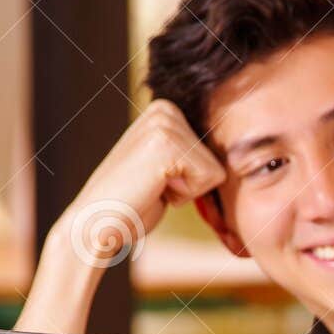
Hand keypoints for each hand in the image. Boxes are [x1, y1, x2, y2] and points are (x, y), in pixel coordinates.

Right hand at [53, 99, 225, 264]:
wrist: (95, 224)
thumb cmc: (134, 203)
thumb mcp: (170, 172)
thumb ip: (193, 156)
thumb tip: (238, 153)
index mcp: (167, 110)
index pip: (217, 152)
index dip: (193, 178)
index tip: (160, 181)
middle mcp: (165, 109)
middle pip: (219, 158)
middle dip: (192, 184)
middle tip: (155, 186)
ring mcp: (164, 123)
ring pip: (215, 169)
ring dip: (187, 190)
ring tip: (153, 187)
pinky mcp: (166, 144)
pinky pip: (210, 177)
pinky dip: (183, 195)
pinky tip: (153, 190)